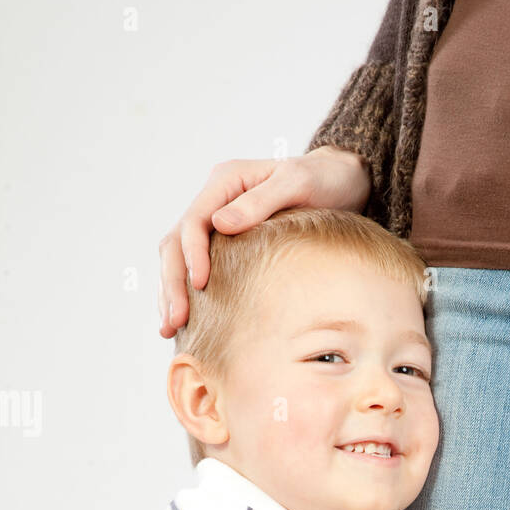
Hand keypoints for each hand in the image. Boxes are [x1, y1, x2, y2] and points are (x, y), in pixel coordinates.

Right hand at [157, 145, 371, 337]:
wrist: (339, 181)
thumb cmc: (322, 180)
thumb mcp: (298, 183)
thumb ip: (260, 201)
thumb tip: (220, 224)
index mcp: (225, 181)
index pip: (194, 221)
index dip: (192, 255)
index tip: (201, 286)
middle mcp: (215, 199)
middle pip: (176, 242)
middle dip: (172, 283)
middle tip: (174, 322)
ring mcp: (217, 220)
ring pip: (178, 257)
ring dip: (171, 292)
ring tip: (170, 329)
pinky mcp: (226, 241)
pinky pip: (196, 265)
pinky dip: (187, 292)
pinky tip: (186, 321)